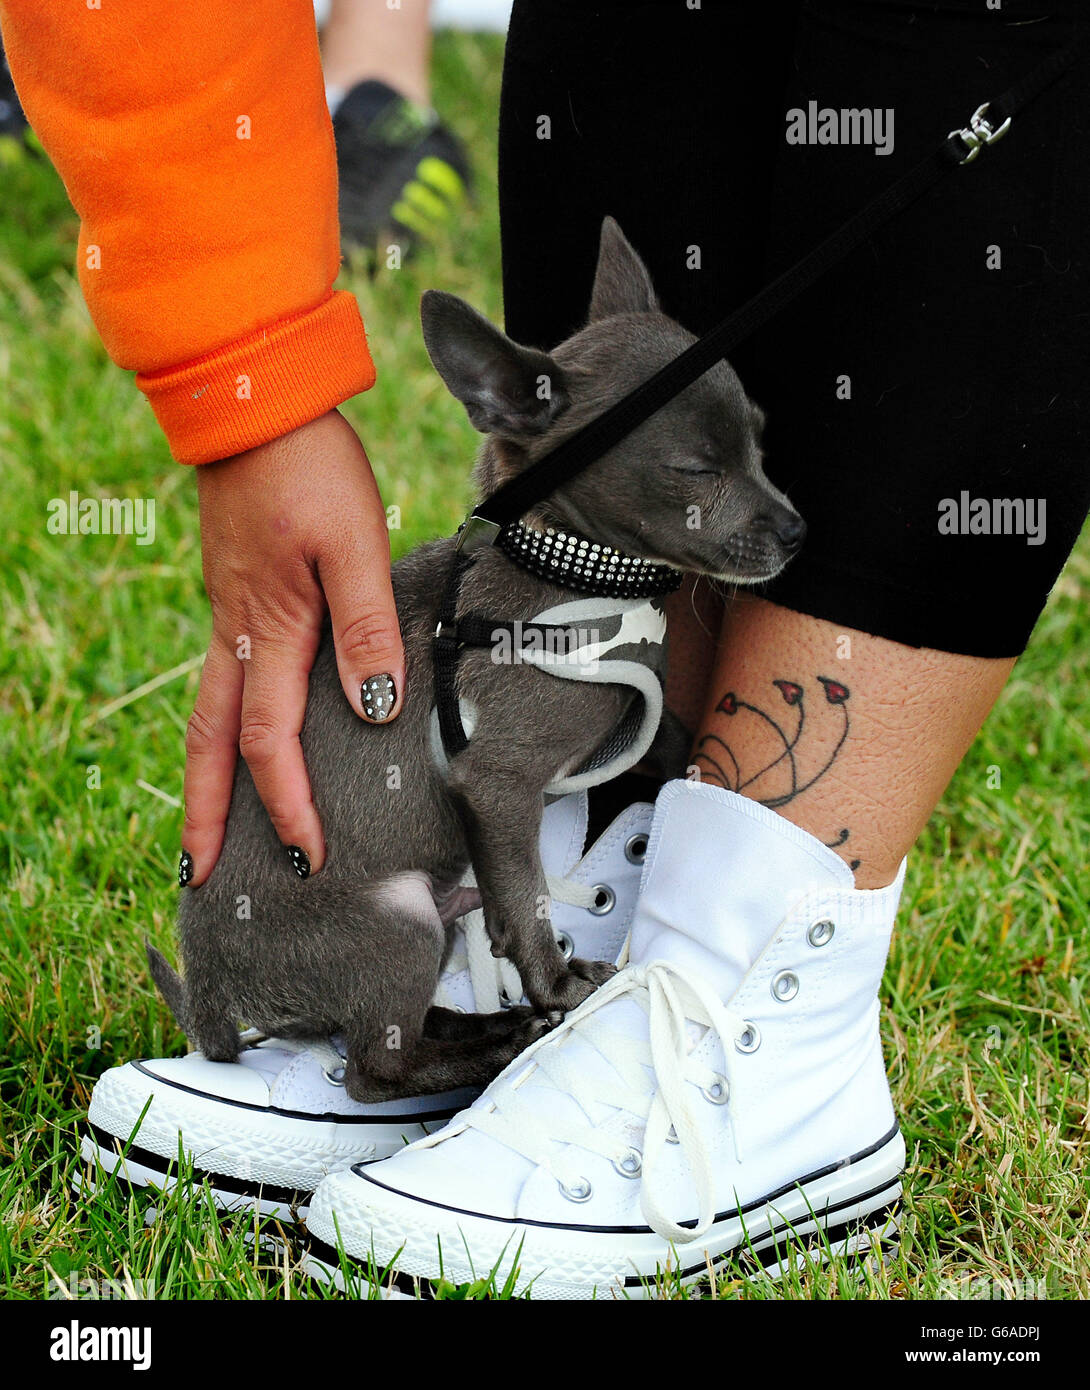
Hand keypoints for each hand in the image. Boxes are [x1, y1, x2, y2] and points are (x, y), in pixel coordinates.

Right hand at [181, 410, 402, 885]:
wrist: (257, 405)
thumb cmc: (310, 468)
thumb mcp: (354, 543)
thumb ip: (364, 628)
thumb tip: (372, 709)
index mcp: (269, 630)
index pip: (272, 743)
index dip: (290, 803)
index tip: (311, 853)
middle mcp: (237, 632)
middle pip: (210, 743)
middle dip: (205, 814)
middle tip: (197, 875)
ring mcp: (228, 614)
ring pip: (208, 713)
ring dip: (206, 775)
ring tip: (205, 825)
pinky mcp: (235, 595)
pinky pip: (221, 679)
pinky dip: (221, 726)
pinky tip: (238, 736)